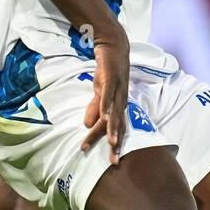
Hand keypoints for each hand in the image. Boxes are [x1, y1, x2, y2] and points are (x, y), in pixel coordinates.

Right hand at [82, 28, 129, 164]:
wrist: (113, 46)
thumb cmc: (108, 71)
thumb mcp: (99, 92)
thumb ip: (95, 108)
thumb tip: (87, 125)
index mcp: (118, 105)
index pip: (117, 128)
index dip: (116, 145)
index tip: (113, 162)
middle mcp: (121, 100)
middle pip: (118, 125)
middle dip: (116, 143)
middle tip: (113, 160)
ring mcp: (118, 89)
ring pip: (115, 112)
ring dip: (113, 127)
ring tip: (111, 143)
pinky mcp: (111, 78)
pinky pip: (109, 94)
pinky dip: (107, 104)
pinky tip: (105, 115)